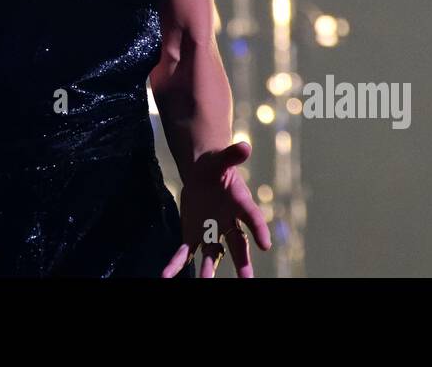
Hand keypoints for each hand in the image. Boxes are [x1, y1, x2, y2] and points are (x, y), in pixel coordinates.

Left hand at [162, 141, 271, 277]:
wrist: (202, 174)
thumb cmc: (217, 166)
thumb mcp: (222, 159)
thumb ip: (232, 155)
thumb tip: (245, 147)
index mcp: (240, 203)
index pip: (252, 218)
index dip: (259, 230)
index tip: (265, 245)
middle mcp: (229, 222)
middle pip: (238, 245)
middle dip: (242, 263)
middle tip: (247, 280)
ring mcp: (212, 232)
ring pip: (213, 255)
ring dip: (208, 270)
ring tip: (204, 283)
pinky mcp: (194, 235)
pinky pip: (186, 252)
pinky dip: (176, 264)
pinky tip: (166, 275)